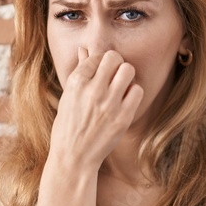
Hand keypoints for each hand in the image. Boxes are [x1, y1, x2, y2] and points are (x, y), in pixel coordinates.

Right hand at [49, 47, 144, 171]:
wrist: (73, 157)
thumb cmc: (67, 126)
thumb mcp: (68, 96)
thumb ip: (79, 71)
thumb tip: (84, 49)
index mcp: (76, 83)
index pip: (97, 56)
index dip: (101, 62)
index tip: (100, 72)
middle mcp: (92, 90)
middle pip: (114, 58)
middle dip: (115, 64)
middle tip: (113, 75)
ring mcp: (109, 104)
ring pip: (128, 70)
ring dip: (126, 76)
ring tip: (121, 86)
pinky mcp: (122, 117)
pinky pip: (137, 91)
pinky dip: (133, 93)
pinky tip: (125, 101)